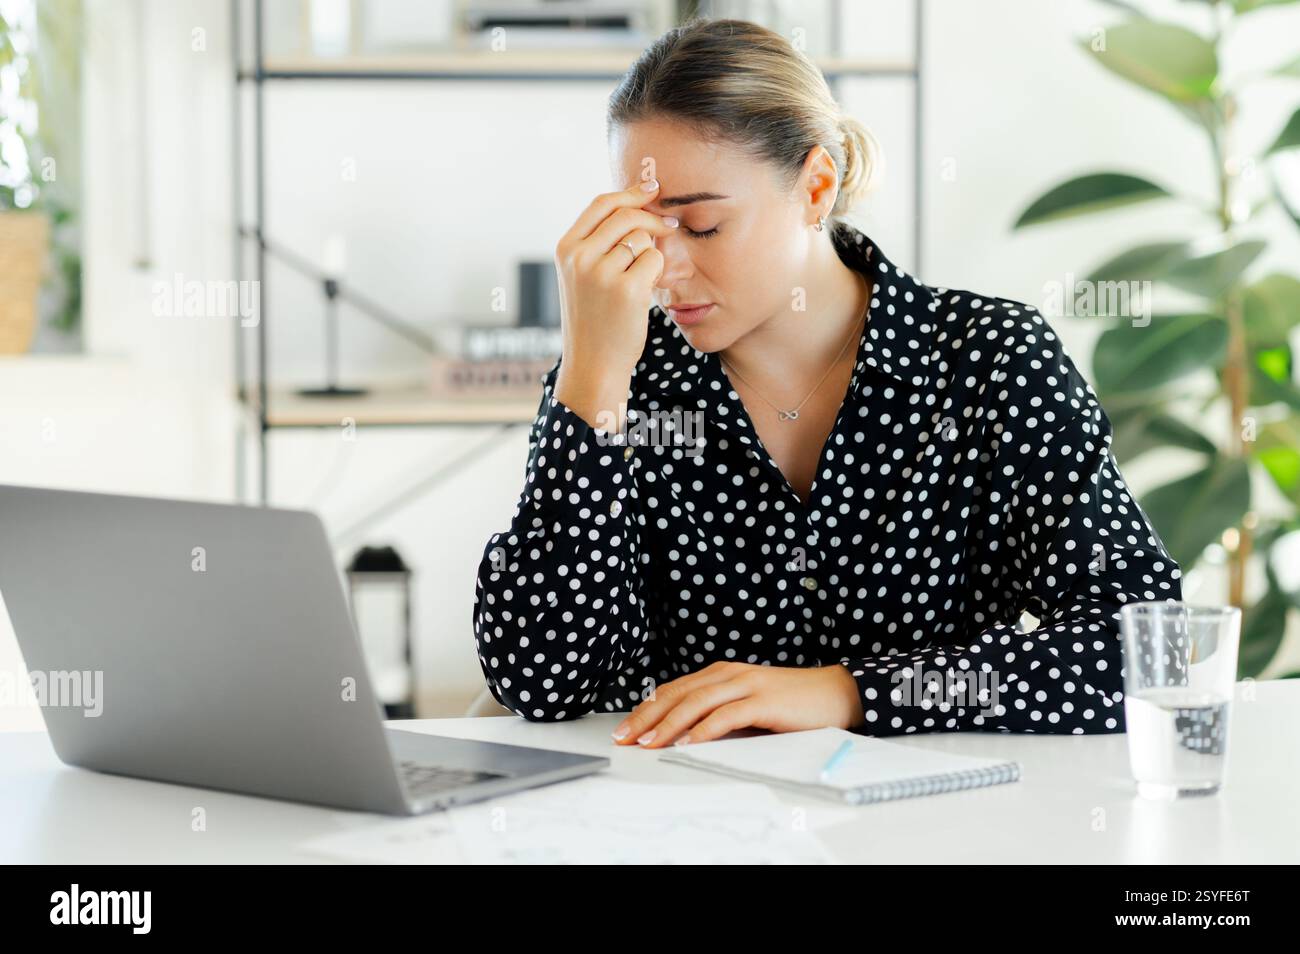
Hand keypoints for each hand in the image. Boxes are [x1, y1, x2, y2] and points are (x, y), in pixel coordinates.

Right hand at [552, 178, 679, 422]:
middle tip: (671, 226)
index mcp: (566, 249)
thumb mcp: (583, 276)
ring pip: (643, 239)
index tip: (653, 188)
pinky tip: (645, 293)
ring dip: (651, 254)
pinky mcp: (627, 289)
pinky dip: (658, 273)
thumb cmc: (594, 319)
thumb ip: (599, 242)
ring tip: (640, 280)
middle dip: (653, 218)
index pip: (601, 204)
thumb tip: (636, 206)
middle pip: (626, 216)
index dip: (630, 193)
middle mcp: (579, 257)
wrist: (593, 364)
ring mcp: (602, 272)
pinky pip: (655, 260)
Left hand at [611, 661, 867, 747]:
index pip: (674, 689)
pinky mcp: (763, 700)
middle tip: (625, 737)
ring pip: (695, 702)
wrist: (836, 694)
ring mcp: (746, 684)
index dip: (647, 708)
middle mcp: (729, 674)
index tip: (626, 728)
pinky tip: (686, 743)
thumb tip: (682, 735)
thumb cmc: (791, 704)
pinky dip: (702, 730)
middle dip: (647, 717)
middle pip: (677, 694)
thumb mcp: (748, 705)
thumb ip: (719, 713)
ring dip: (667, 724)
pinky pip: (725, 715)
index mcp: (722, 673)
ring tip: (647, 743)